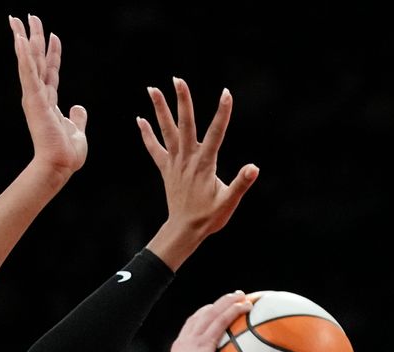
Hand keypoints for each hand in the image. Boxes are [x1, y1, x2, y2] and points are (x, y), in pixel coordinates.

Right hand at [11, 15, 87, 180]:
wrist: (60, 165)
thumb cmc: (66, 154)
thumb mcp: (76, 130)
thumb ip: (77, 117)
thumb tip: (78, 107)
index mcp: (49, 101)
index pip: (51, 70)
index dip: (53, 52)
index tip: (54, 35)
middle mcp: (38, 96)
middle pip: (37, 60)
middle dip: (33, 37)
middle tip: (29, 16)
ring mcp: (35, 97)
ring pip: (30, 61)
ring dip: (24, 39)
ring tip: (18, 19)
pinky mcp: (34, 100)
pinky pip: (29, 73)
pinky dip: (25, 56)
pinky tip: (20, 39)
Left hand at [140, 78, 259, 264]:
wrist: (185, 230)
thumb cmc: (210, 218)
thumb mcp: (229, 202)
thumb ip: (241, 184)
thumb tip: (254, 168)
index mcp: (205, 164)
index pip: (216, 133)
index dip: (222, 113)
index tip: (226, 93)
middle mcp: (188, 159)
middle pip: (185, 124)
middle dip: (182, 101)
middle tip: (177, 79)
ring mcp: (175, 163)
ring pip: (166, 131)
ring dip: (160, 109)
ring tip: (152, 88)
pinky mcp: (166, 169)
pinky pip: (154, 149)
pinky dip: (147, 134)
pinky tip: (140, 119)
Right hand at [163, 292, 250, 351]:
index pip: (189, 330)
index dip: (201, 319)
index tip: (212, 313)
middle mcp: (182, 344)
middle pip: (199, 316)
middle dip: (214, 305)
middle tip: (229, 299)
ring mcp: (191, 342)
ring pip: (210, 313)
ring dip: (226, 302)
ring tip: (240, 296)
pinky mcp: (202, 344)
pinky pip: (220, 321)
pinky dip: (232, 311)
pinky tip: (245, 306)